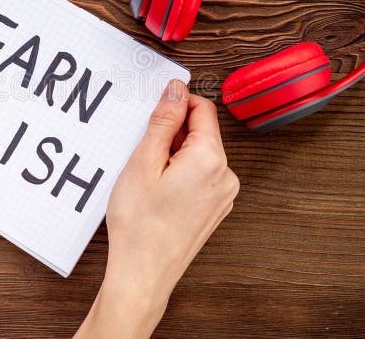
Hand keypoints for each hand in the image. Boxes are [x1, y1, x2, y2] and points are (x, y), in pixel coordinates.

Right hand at [77, 80, 238, 338]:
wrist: (143, 274)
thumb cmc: (139, 224)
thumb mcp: (143, 162)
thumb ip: (164, 121)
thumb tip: (176, 90)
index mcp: (210, 159)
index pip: (203, 109)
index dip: (177, 104)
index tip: (155, 112)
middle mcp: (225, 175)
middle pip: (203, 132)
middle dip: (174, 134)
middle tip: (144, 154)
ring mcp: (224, 195)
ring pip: (201, 154)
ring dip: (176, 154)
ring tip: (149, 177)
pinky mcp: (216, 208)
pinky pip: (202, 175)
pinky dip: (181, 173)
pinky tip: (159, 191)